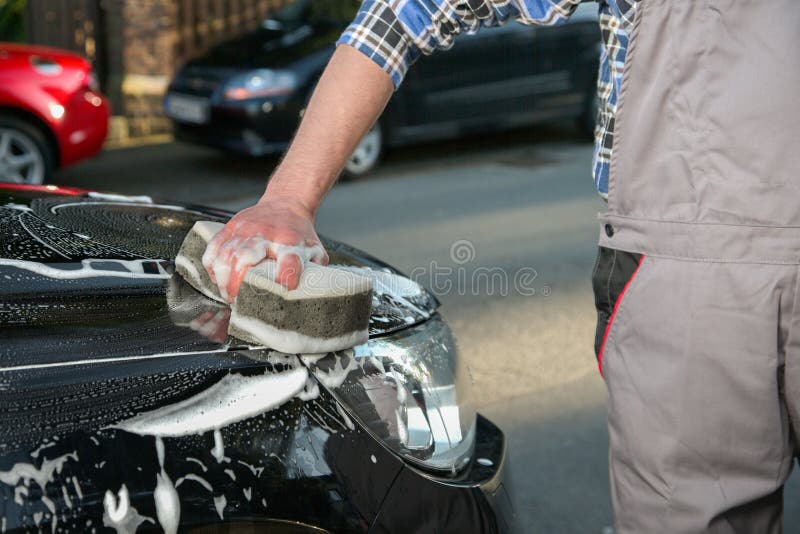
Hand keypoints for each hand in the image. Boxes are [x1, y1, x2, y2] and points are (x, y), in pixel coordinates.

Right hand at [202, 197, 327, 300]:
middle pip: (245, 257)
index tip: (284, 288)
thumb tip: (310, 296)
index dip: (286, 275)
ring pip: (226, 254)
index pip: (290, 259)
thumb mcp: (315, 250)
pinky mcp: (231, 227)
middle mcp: (266, 234)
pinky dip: (212, 266)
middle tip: (237, 300)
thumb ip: (314, 273)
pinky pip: (214, 247)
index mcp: (290, 242)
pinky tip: (217, 278)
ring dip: (223, 278)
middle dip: (237, 283)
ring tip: (227, 294)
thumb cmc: (298, 233)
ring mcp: (245, 229)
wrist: (286, 203)